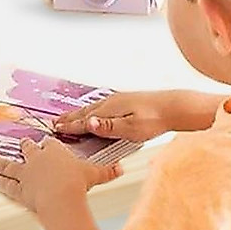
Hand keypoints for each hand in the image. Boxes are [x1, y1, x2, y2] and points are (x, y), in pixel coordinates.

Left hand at [0, 137, 121, 214]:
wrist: (63, 198)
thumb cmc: (78, 185)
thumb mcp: (96, 175)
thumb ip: (107, 171)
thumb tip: (121, 169)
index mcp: (55, 151)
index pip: (50, 144)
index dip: (48, 145)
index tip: (46, 143)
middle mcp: (38, 159)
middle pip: (29, 149)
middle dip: (25, 146)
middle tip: (21, 143)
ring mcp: (26, 173)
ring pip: (8, 164)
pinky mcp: (19, 189)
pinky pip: (5, 184)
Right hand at [54, 91, 171, 140]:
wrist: (175, 107)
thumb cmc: (155, 120)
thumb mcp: (131, 128)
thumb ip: (108, 127)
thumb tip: (88, 123)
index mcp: (110, 110)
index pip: (84, 120)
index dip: (70, 125)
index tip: (56, 129)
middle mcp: (112, 102)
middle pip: (85, 112)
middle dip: (69, 118)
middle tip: (55, 123)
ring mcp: (119, 100)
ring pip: (92, 108)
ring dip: (78, 114)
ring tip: (69, 117)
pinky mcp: (126, 101)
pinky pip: (101, 107)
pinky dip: (91, 111)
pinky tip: (94, 113)